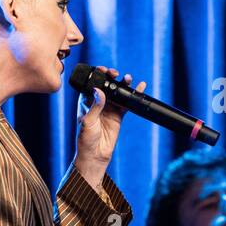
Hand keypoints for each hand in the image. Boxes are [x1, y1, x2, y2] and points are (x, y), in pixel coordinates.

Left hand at [75, 68, 146, 184]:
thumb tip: (99, 90)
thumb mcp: (88, 122)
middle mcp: (97, 103)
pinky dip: (133, 95)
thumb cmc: (86, 139)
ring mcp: (109, 108)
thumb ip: (95, 106)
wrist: (96, 155)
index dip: (98, 75)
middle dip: (111, 77)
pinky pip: (127, 102)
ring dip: (123, 84)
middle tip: (115, 73)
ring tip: (128, 78)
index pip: (92, 84)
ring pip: (117, 92)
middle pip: (106, 85)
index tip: (103, 70)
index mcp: (86, 101)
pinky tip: (140, 87)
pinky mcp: (118, 115)